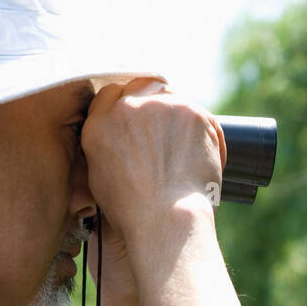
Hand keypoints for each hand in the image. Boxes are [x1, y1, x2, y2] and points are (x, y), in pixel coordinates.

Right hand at [80, 76, 227, 254]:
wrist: (166, 219)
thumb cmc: (135, 212)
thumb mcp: (100, 179)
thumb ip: (105, 147)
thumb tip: (121, 142)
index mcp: (99, 124)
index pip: (113, 93)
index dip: (129, 103)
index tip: (142, 120)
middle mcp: (127, 108)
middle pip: (144, 86)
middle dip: (156, 102)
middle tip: (168, 132)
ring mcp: (161, 106)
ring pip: (175, 99)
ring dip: (181, 119)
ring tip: (186, 154)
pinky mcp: (192, 112)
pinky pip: (203, 117)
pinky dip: (207, 136)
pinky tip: (204, 160)